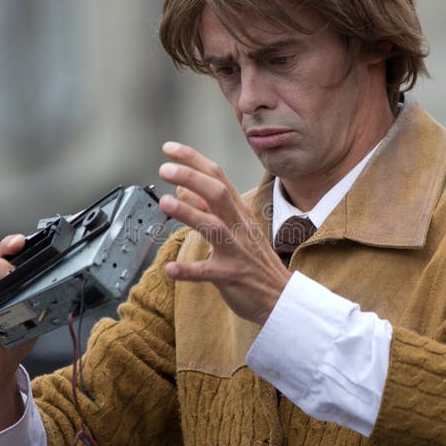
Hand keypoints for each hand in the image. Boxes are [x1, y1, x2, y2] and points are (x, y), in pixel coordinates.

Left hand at [159, 142, 290, 325]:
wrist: (280, 296)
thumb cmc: (254, 260)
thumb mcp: (236, 228)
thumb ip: (210, 209)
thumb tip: (183, 190)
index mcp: (239, 212)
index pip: (217, 176)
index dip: (193, 160)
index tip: (169, 149)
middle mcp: (238, 226)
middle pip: (217, 193)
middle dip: (190, 178)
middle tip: (165, 168)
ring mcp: (236, 251)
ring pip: (213, 226)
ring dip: (188, 213)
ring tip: (165, 203)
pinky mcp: (231, 276)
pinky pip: (208, 272)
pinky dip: (188, 270)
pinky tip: (170, 269)